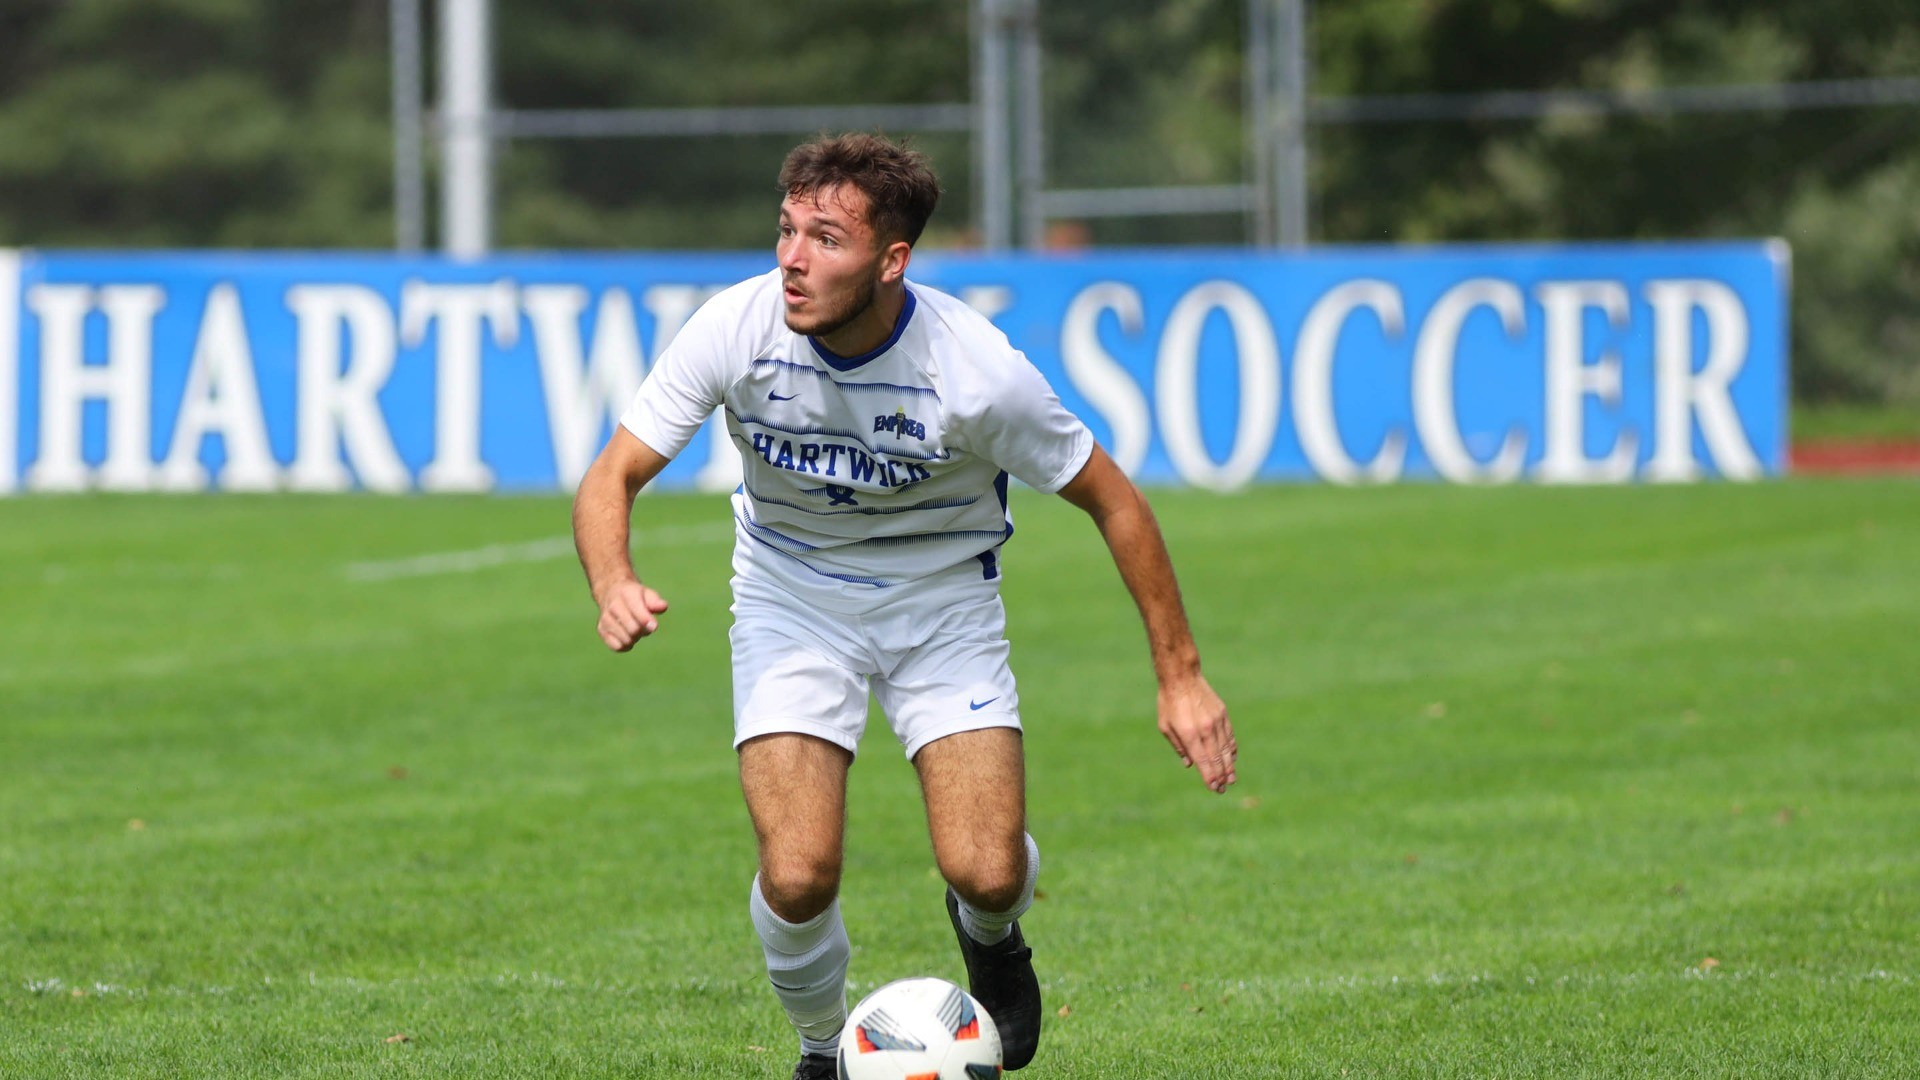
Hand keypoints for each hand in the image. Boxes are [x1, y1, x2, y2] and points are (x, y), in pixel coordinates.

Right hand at [594, 579, 669, 651]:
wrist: (611, 592)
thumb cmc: (635, 596)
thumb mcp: (647, 594)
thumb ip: (655, 601)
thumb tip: (662, 607)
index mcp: (626, 594)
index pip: (636, 610)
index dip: (646, 621)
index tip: (654, 626)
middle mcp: (613, 606)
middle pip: (633, 629)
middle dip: (643, 631)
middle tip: (645, 626)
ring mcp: (605, 618)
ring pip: (626, 640)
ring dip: (635, 638)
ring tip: (634, 628)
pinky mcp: (601, 630)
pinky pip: (617, 647)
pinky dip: (626, 645)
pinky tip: (627, 636)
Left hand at [1157, 674, 1235, 793]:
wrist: (1182, 677)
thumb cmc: (1169, 703)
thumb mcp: (1165, 727)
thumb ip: (1178, 747)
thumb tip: (1189, 764)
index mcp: (1189, 734)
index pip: (1202, 761)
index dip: (1209, 777)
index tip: (1213, 788)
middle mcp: (1205, 729)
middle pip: (1216, 758)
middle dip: (1220, 776)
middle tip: (1222, 789)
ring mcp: (1216, 721)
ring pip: (1226, 749)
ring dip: (1229, 765)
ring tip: (1231, 779)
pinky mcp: (1222, 714)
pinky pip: (1229, 736)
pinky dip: (1232, 749)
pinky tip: (1232, 758)